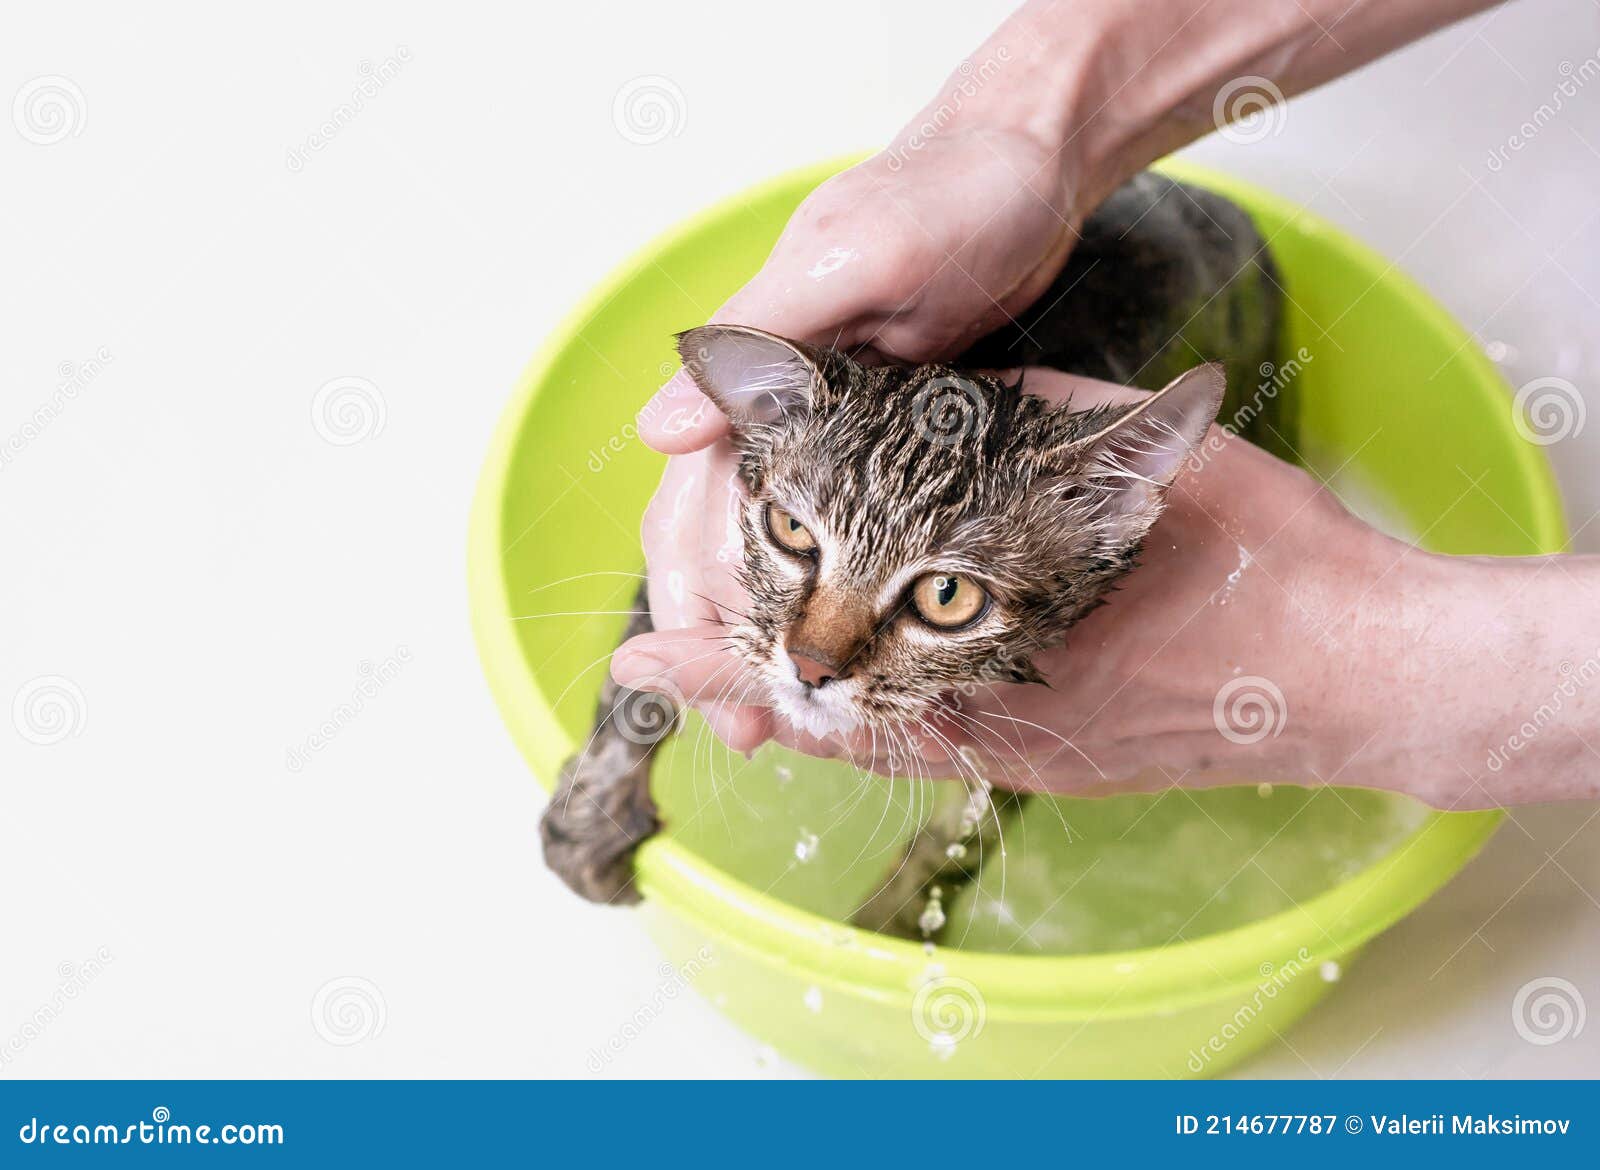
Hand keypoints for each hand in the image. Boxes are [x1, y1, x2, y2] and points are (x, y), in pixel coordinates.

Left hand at [621, 369, 1394, 793]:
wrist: (1359, 673)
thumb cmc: (1261, 562)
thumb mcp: (1144, 465)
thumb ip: (1039, 430)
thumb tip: (969, 397)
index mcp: (1002, 636)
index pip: (833, 659)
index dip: (733, 657)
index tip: (649, 654)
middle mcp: (1000, 714)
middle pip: (834, 717)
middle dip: (736, 690)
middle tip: (652, 672)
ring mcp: (1030, 751)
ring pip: (879, 742)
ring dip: (795, 712)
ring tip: (720, 697)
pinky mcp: (1061, 765)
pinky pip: (942, 752)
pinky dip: (876, 727)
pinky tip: (844, 708)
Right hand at [626, 130, 1083, 747]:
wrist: (1025, 161)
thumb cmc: (951, 196)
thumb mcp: (860, 257)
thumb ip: (768, 339)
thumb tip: (654, 435)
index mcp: (756, 375)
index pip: (695, 513)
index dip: (703, 612)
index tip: (731, 696)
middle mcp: (779, 407)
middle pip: (720, 544)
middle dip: (728, 645)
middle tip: (759, 735)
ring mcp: (827, 424)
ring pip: (765, 546)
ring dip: (767, 634)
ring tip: (791, 715)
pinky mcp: (875, 434)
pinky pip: (825, 528)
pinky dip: (820, 593)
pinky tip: (843, 641)